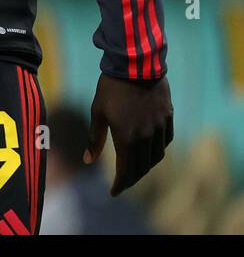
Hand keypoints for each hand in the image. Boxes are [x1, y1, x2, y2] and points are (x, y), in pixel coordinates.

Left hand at [85, 72, 173, 195]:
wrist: (135, 65)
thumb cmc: (110, 88)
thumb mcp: (97, 112)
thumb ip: (95, 139)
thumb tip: (87, 160)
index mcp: (127, 138)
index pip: (125, 170)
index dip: (120, 183)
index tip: (114, 192)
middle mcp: (146, 137)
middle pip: (142, 167)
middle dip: (131, 178)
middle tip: (123, 183)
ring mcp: (160, 128)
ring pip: (156, 157)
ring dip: (145, 166)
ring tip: (135, 168)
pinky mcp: (168, 118)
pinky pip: (165, 141)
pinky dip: (157, 150)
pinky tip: (149, 149)